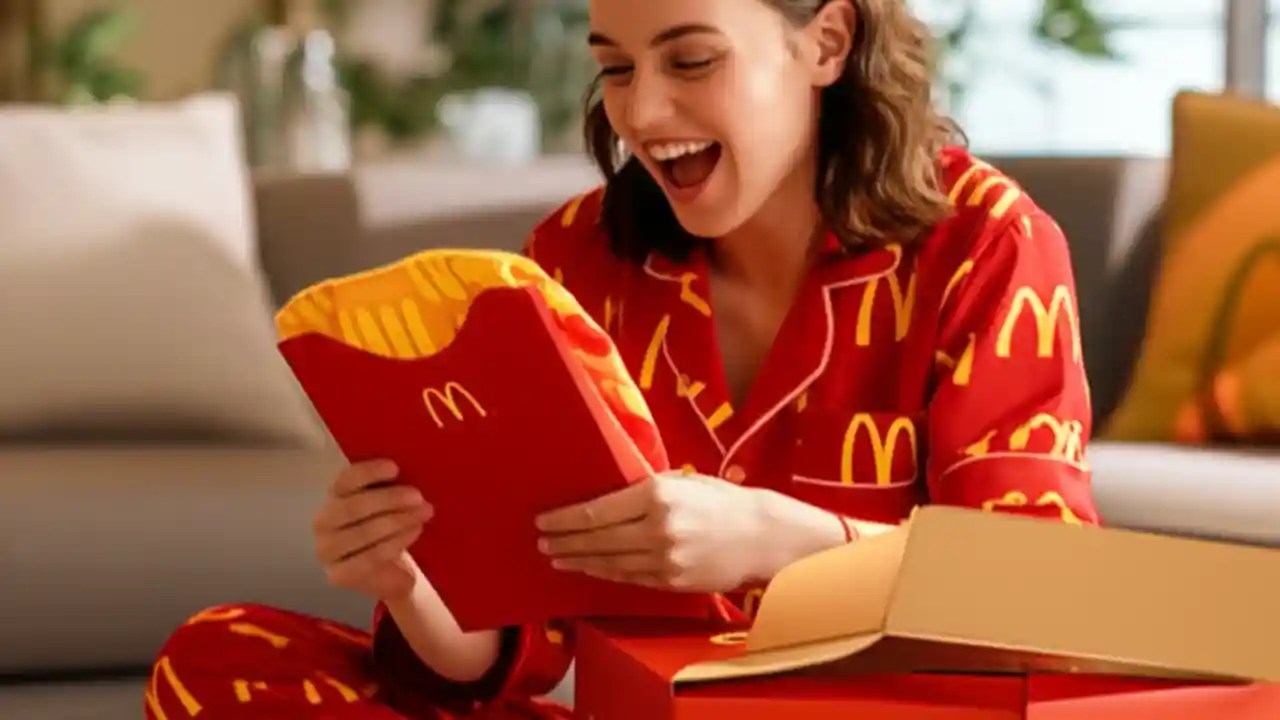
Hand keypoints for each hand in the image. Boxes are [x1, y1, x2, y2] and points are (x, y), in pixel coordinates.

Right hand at [313, 460, 432, 600]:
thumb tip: (413, 470)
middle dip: (389, 500)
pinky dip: (396, 541)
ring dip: (398, 521)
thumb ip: (391, 488)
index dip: (368, 472)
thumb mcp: (388, 505)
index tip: (395, 468)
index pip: (345, 480)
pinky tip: (414, 531)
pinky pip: (371, 556)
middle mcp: (322, 522)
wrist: (387, 574)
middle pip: (353, 506)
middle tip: (418, 497)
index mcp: (333, 496)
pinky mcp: (339, 575)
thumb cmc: (388, 530)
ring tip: (424, 513)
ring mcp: (326, 551)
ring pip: (363, 532)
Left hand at [535, 472, 766, 592]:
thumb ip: (647, 489)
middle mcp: (657, 528)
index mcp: (658, 494)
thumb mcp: (684, 481)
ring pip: (609, 563)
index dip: (564, 519)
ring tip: (556, 557)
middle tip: (541, 541)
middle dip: (564, 541)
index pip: (596, 511)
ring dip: (579, 560)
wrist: (765, 536)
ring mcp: (665, 559)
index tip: (543, 520)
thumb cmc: (724, 501)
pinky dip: (605, 573)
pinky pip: (629, 578)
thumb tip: (607, 495)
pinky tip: (589, 568)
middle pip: (596, 539)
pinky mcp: (672, 581)